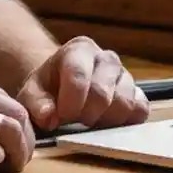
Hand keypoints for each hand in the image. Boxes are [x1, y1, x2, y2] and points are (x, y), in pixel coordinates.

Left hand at [17, 37, 149, 131]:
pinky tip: (108, 123)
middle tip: (76, 122)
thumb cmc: (47, 89)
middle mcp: (107, 58)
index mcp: (79, 50)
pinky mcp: (139, 93)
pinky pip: (141, 111)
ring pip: (125, 103)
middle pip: (103, 93)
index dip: (70, 103)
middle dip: (86, 115)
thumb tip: (50, 118)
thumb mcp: (31, 93)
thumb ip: (36, 104)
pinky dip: (126, 122)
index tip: (61, 118)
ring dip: (106, 120)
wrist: (63, 87)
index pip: (79, 76)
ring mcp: (126, 75)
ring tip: (91, 121)